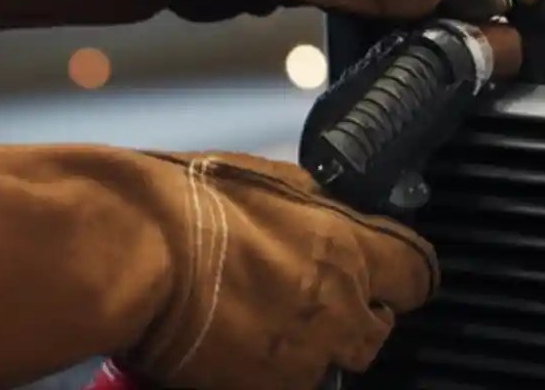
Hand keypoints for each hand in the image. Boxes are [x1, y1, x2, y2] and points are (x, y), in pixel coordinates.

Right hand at [0, 140, 435, 389]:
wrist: (128, 253)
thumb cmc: (181, 202)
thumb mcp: (260, 176)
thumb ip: (309, 201)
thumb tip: (325, 206)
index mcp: (343, 243)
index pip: (417, 273)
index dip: (403, 273)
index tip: (389, 272)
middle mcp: (334, 303)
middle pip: (379, 330)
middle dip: (357, 315)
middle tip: (313, 296)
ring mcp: (300, 354)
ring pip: (331, 363)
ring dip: (310, 346)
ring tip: (264, 322)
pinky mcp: (262, 389)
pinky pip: (285, 386)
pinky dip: (269, 372)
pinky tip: (236, 345)